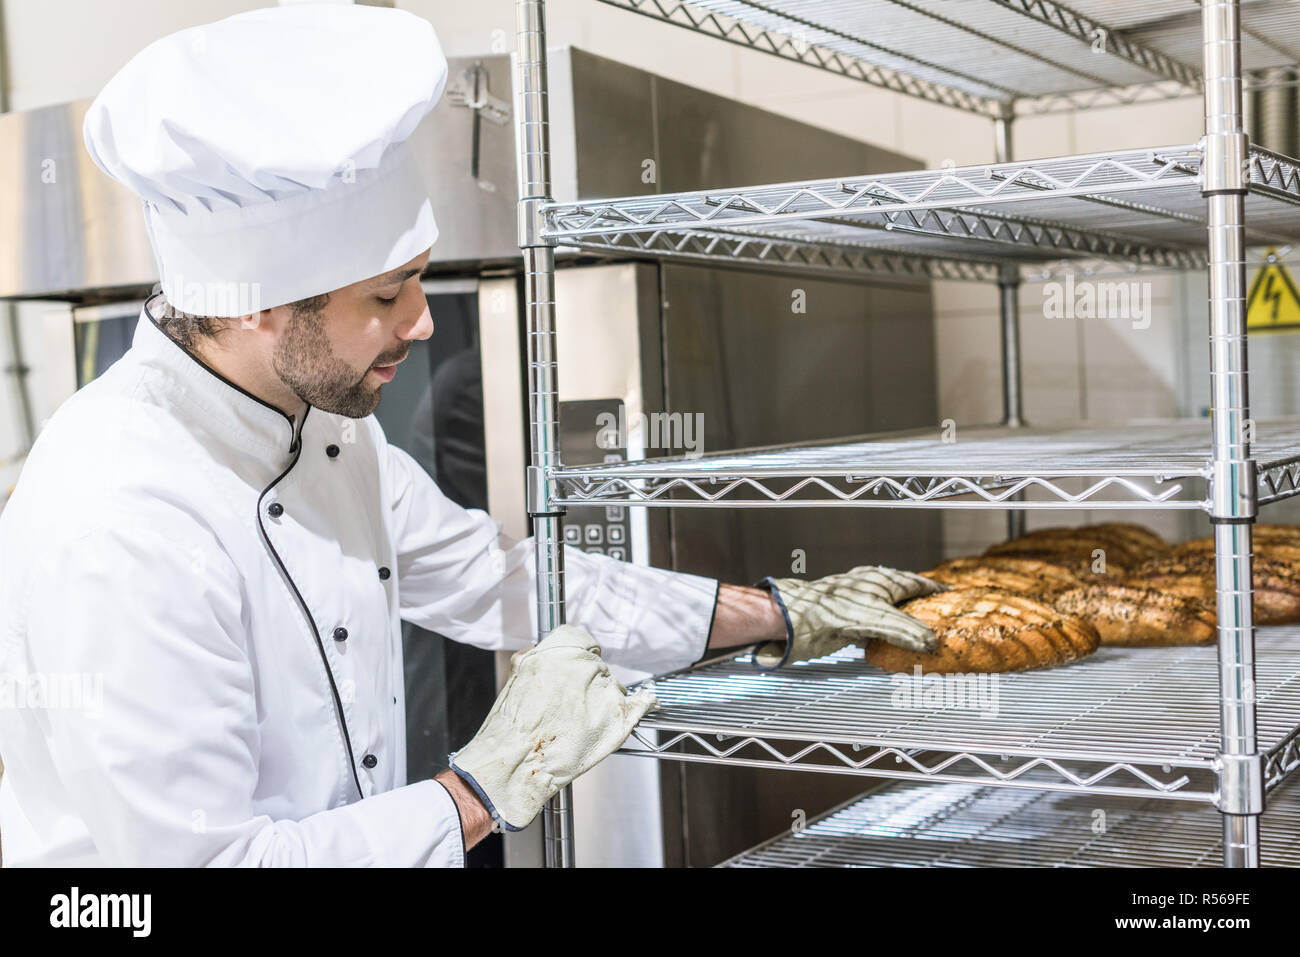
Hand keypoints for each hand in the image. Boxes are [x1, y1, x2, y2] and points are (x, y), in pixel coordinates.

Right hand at [449, 624, 657, 830]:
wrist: (516, 761)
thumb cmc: (512, 724)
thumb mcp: (519, 673)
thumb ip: (543, 656)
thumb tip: (556, 652)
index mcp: (560, 648)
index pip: (583, 640)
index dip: (579, 658)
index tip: (576, 672)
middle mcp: (585, 665)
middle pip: (599, 666)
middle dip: (589, 683)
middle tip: (573, 706)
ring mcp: (605, 690)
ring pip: (615, 687)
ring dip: (604, 701)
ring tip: (581, 723)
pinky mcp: (619, 716)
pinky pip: (640, 704)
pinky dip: (640, 708)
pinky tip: (633, 711)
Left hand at [752, 565, 944, 669]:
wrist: (791, 619)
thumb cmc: (828, 612)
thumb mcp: (873, 621)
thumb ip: (905, 630)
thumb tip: (933, 643)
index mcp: (881, 581)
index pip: (917, 583)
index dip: (936, 590)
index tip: (953, 595)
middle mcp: (871, 588)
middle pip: (904, 591)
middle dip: (923, 601)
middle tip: (941, 612)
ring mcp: (858, 602)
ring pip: (889, 606)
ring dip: (905, 616)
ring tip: (921, 628)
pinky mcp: (846, 618)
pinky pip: (875, 622)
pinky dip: (888, 629)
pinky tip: (889, 640)